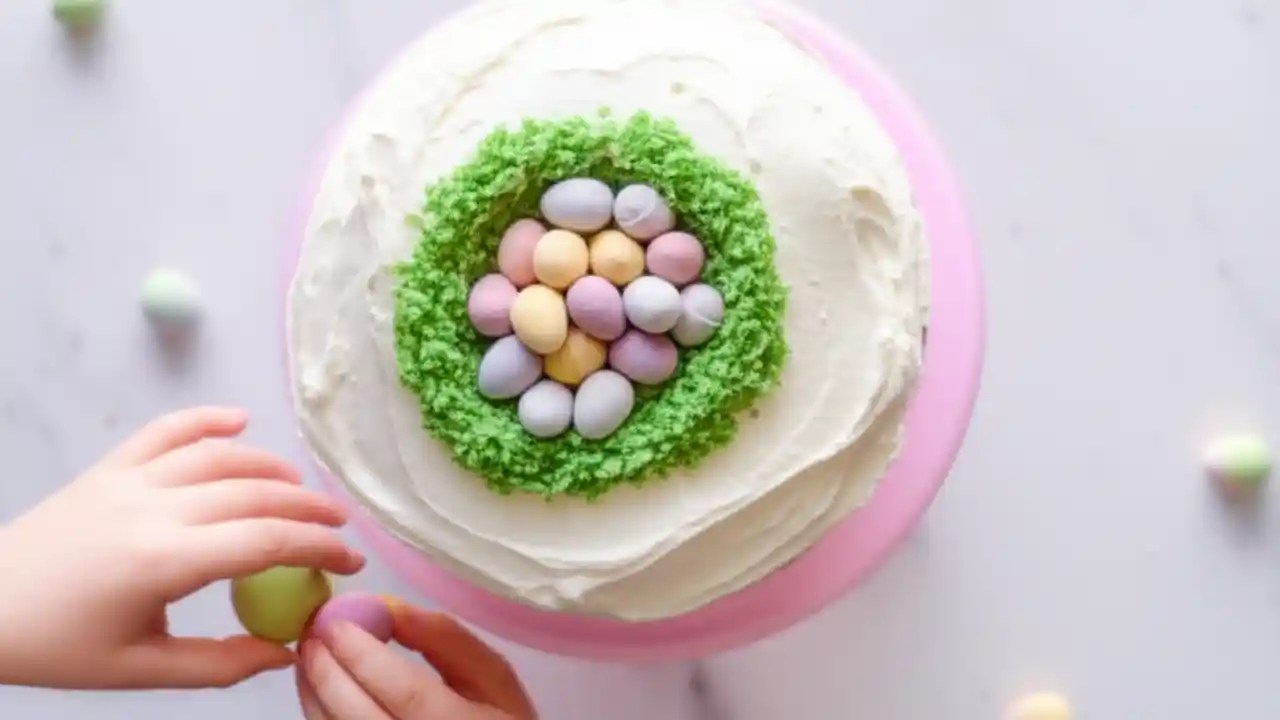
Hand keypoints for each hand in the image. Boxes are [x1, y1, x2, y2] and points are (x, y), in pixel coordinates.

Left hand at [0, 407, 364, 688]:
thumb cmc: (57, 646)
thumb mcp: (140, 669)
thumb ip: (220, 664)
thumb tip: (285, 652)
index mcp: (162, 562)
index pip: (265, 542)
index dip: (318, 548)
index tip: (350, 562)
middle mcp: (152, 510)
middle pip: (254, 495)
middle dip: (310, 510)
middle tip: (341, 529)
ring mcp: (129, 481)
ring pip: (220, 458)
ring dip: (272, 468)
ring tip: (303, 491)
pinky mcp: (108, 469)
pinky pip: (165, 431)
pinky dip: (206, 420)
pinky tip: (240, 421)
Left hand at [298, 604, 536, 718]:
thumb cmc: (499, 719)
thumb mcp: (492, 676)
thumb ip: (446, 639)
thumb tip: (387, 605)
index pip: (408, 694)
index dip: (367, 657)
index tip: (337, 620)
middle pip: (362, 717)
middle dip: (329, 671)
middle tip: (312, 632)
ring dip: (315, 692)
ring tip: (310, 653)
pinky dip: (319, 713)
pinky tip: (317, 685)